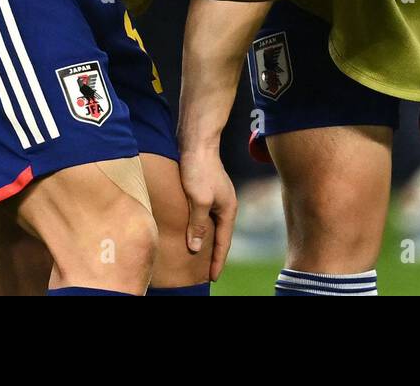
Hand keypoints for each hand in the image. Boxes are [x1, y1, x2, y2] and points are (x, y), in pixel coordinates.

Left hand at [179, 146, 236, 281]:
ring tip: (198, 255)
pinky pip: (204, 214)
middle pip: (220, 235)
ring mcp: (217, 197)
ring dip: (206, 239)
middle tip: (206, 272)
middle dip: (214, 254)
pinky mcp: (207, 189)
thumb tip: (196, 248)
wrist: (197, 141)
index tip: (213, 278)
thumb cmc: (198, 169)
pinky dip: (200, 226)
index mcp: (228, 210)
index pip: (223, 243)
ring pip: (212, 224)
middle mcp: (225, 205)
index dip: (217, 261)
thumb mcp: (198, 200)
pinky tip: (191, 229)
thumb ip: (198, 224)